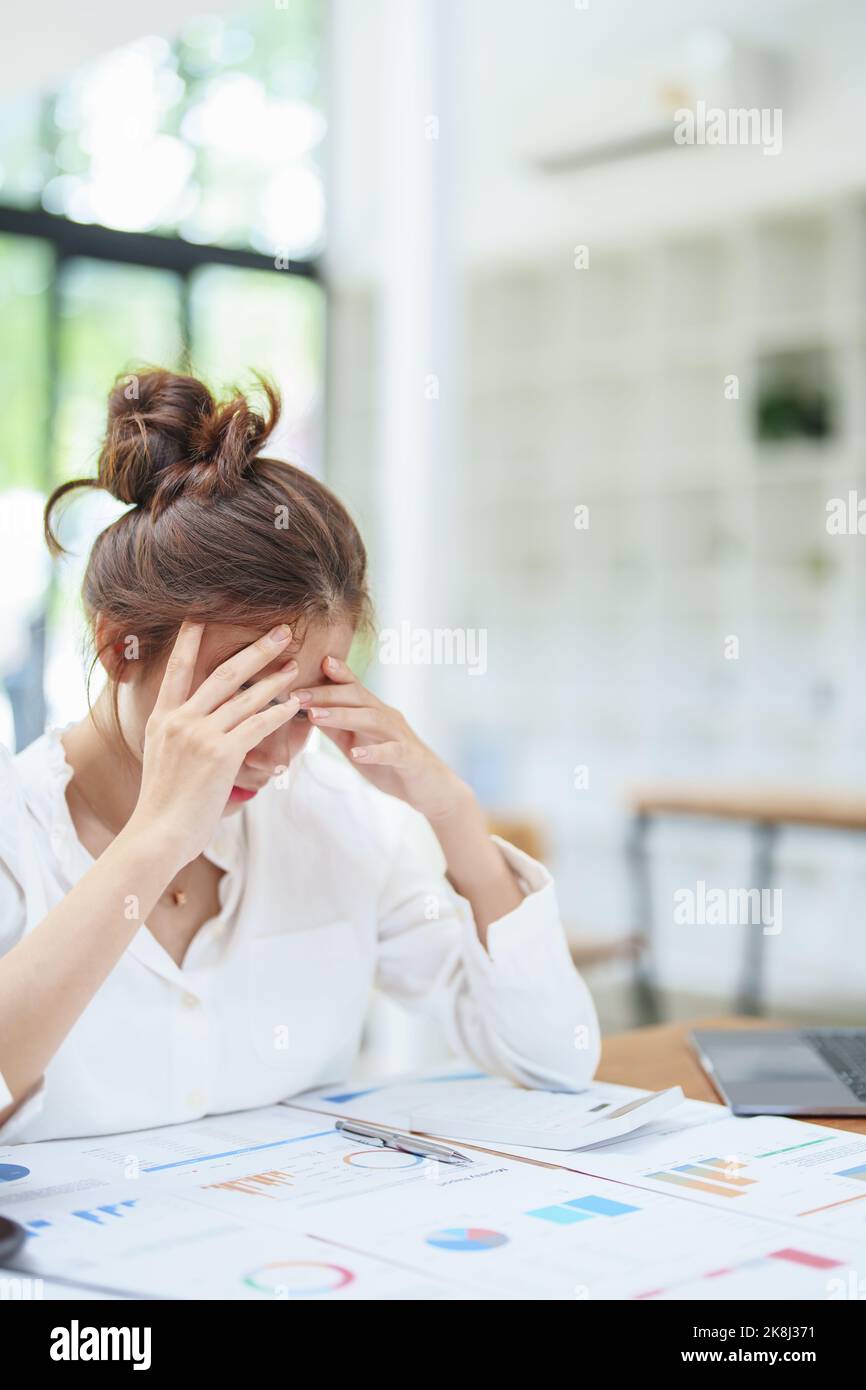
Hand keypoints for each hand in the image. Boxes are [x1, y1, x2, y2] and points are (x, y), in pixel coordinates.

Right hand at [129, 621, 300, 869]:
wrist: (157, 834)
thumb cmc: (163, 804)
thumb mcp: (159, 759)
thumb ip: (176, 736)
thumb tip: (193, 725)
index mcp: (162, 719)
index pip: (177, 668)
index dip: (190, 640)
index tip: (200, 613)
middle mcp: (180, 720)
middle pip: (223, 674)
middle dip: (255, 650)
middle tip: (280, 631)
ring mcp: (200, 736)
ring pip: (245, 698)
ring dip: (275, 679)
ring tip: (295, 665)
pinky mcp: (221, 755)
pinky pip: (257, 726)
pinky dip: (279, 712)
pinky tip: (295, 704)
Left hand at [295, 656, 469, 821]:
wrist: (430, 788)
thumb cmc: (390, 764)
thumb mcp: (357, 743)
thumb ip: (337, 727)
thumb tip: (307, 711)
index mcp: (373, 712)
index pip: (352, 686)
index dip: (332, 674)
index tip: (305, 667)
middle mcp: (387, 717)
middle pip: (358, 697)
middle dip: (326, 694)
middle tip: (297, 696)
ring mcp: (399, 736)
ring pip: (371, 719)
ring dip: (342, 715)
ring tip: (316, 716)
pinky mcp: (409, 758)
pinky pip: (391, 752)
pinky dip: (373, 752)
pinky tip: (355, 754)